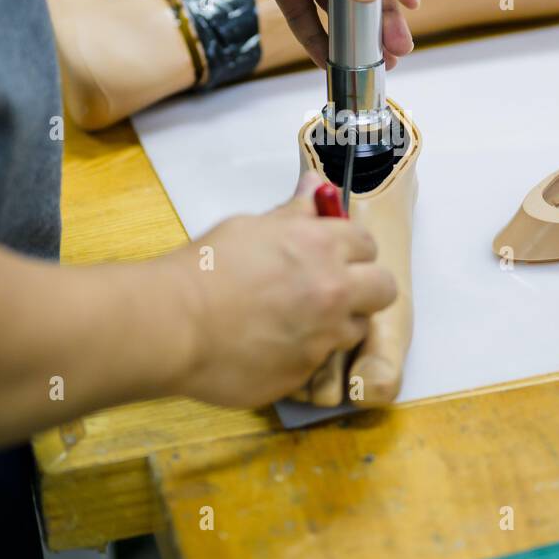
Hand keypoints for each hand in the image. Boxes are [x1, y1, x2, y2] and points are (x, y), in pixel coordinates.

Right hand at [168, 173, 397, 407]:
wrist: (175, 324)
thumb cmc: (204, 269)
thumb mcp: (251, 228)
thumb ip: (294, 214)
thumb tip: (315, 187)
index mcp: (322, 246)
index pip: (367, 244)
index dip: (351, 250)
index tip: (335, 255)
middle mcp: (334, 290)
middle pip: (384, 289)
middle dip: (366, 287)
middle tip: (334, 289)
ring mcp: (323, 336)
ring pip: (357, 329)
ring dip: (337, 324)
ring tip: (296, 320)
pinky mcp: (306, 372)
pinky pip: (320, 361)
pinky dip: (304, 353)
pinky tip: (271, 345)